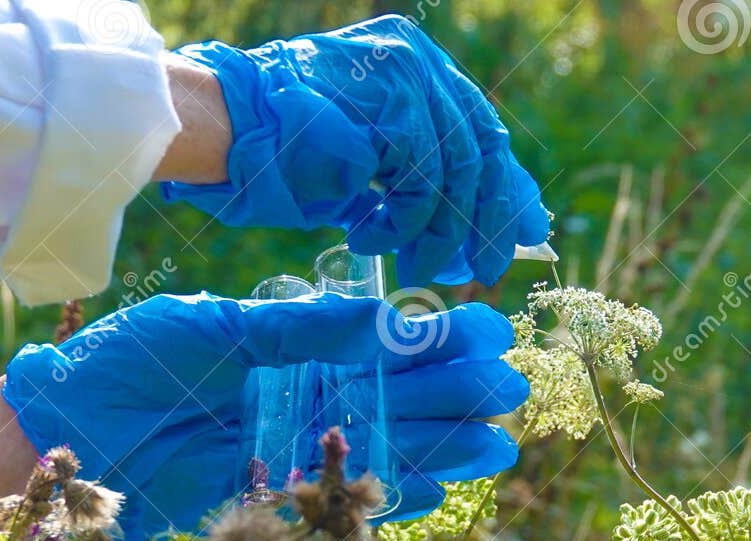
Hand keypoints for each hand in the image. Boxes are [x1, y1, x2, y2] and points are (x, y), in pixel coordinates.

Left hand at [1, 293, 526, 540]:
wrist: (71, 428)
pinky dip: (385, 498)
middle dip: (454, 395)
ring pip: (382, 449)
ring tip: (492, 448)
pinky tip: (432, 490)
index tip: (489, 334)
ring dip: (438, 450)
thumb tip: (380, 317)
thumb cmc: (133, 358)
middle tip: (508, 393)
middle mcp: (303, 395)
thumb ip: (296, 330)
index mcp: (295, 345)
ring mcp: (292, 446)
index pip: (383, 342)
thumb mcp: (215, 328)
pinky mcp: (273, 495)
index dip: (438, 340)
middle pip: (397, 398)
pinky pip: (341, 499)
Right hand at [161, 15, 549, 288]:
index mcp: (410, 63)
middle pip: (482, 147)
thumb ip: (408, 180)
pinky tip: (369, 242)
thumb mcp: (359, 166)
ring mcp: (407, 76)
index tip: (525, 229)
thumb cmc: (274, 153)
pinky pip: (422, 184)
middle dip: (490, 217)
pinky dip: (402, 226)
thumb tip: (459, 230)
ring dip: (438, 234)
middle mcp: (416, 60)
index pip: (478, 126)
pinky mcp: (394, 108)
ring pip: (457, 172)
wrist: (225, 130)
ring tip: (415, 270)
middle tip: (487, 269)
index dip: (507, 185)